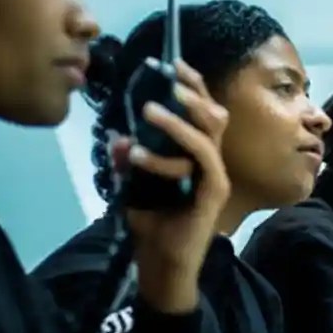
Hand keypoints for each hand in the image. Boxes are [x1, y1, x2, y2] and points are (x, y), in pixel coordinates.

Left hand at [111, 60, 230, 312]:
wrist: (162, 268)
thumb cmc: (152, 229)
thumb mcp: (132, 188)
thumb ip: (127, 163)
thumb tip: (117, 136)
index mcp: (197, 158)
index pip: (201, 114)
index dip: (191, 87)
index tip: (172, 64)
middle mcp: (211, 162)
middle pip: (213, 116)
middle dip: (193, 92)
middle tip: (170, 74)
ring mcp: (214, 176)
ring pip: (207, 135)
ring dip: (179, 119)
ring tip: (151, 108)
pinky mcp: (212, 193)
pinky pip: (194, 164)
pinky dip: (166, 155)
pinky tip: (137, 153)